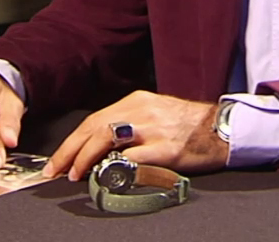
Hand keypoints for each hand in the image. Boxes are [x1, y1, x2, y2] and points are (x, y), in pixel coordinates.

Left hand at [42, 91, 227, 181]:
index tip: (58, 161)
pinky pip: (133, 157)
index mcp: (135, 102)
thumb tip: (99, 150)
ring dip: (86, 157)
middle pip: (94, 127)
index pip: (93, 120)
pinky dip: (115, 166)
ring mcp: (153, 128)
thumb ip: (128, 127)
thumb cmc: (188, 125)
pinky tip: (105, 176)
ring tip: (76, 175)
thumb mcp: (154, 115)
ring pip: (107, 137)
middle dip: (70, 151)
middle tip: (56, 171)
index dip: (72, 142)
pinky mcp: (167, 148)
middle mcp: (141, 111)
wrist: (221, 128)